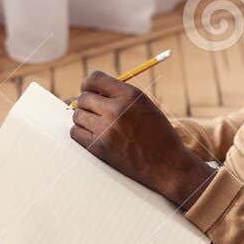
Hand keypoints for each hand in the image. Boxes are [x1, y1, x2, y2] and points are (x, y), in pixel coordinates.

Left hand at [69, 71, 216, 207]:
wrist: (167, 165)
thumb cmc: (156, 133)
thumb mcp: (144, 105)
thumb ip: (118, 95)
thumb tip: (82, 93)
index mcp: (130, 95)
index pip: (95, 78)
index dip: (88, 84)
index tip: (87, 90)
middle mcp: (116, 110)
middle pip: (83, 98)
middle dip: (86, 103)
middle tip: (95, 111)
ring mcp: (106, 130)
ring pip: (77, 116)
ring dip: (83, 118)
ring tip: (98, 124)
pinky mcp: (99, 148)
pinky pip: (75, 133)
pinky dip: (81, 133)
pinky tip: (94, 135)